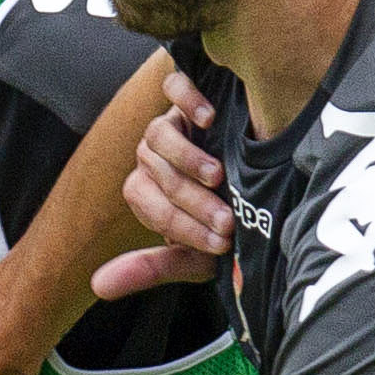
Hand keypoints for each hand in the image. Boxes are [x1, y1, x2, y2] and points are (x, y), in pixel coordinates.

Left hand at [95, 71, 232, 301]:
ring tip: (218, 176)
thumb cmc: (235, 225)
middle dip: (192, 203)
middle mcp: (154, 157)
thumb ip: (151, 267)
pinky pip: (174, 87)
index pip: (149, 203)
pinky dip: (187, 99)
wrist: (277, 187)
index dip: (182, 226)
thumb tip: (97, 287)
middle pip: (156, 172)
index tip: (220, 243)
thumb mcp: (197, 254)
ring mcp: (172, 124)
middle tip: (227, 221)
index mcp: (150, 191)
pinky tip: (210, 118)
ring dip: (187, 159)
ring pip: (157, 134)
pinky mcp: (191, 95)